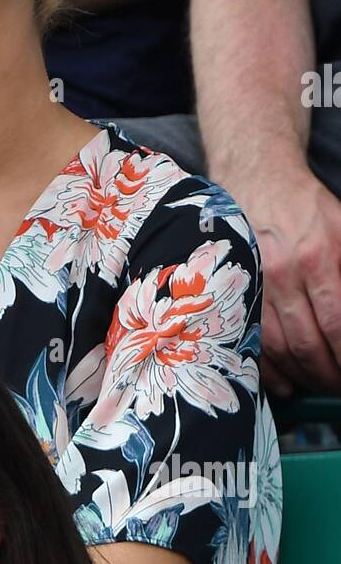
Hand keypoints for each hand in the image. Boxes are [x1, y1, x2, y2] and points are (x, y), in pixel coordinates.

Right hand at [229, 167, 340, 396]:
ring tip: (320, 383)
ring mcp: (252, 286)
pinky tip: (288, 382)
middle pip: (308, 344)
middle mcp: (281, 275)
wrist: (254, 180)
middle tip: (340, 383)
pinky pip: (250, 343)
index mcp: (315, 257)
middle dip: (329, 374)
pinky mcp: (232, 293)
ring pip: (279, 350)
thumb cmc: (304, 206)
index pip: (337, 323)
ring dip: (303, 376)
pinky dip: (270, 371)